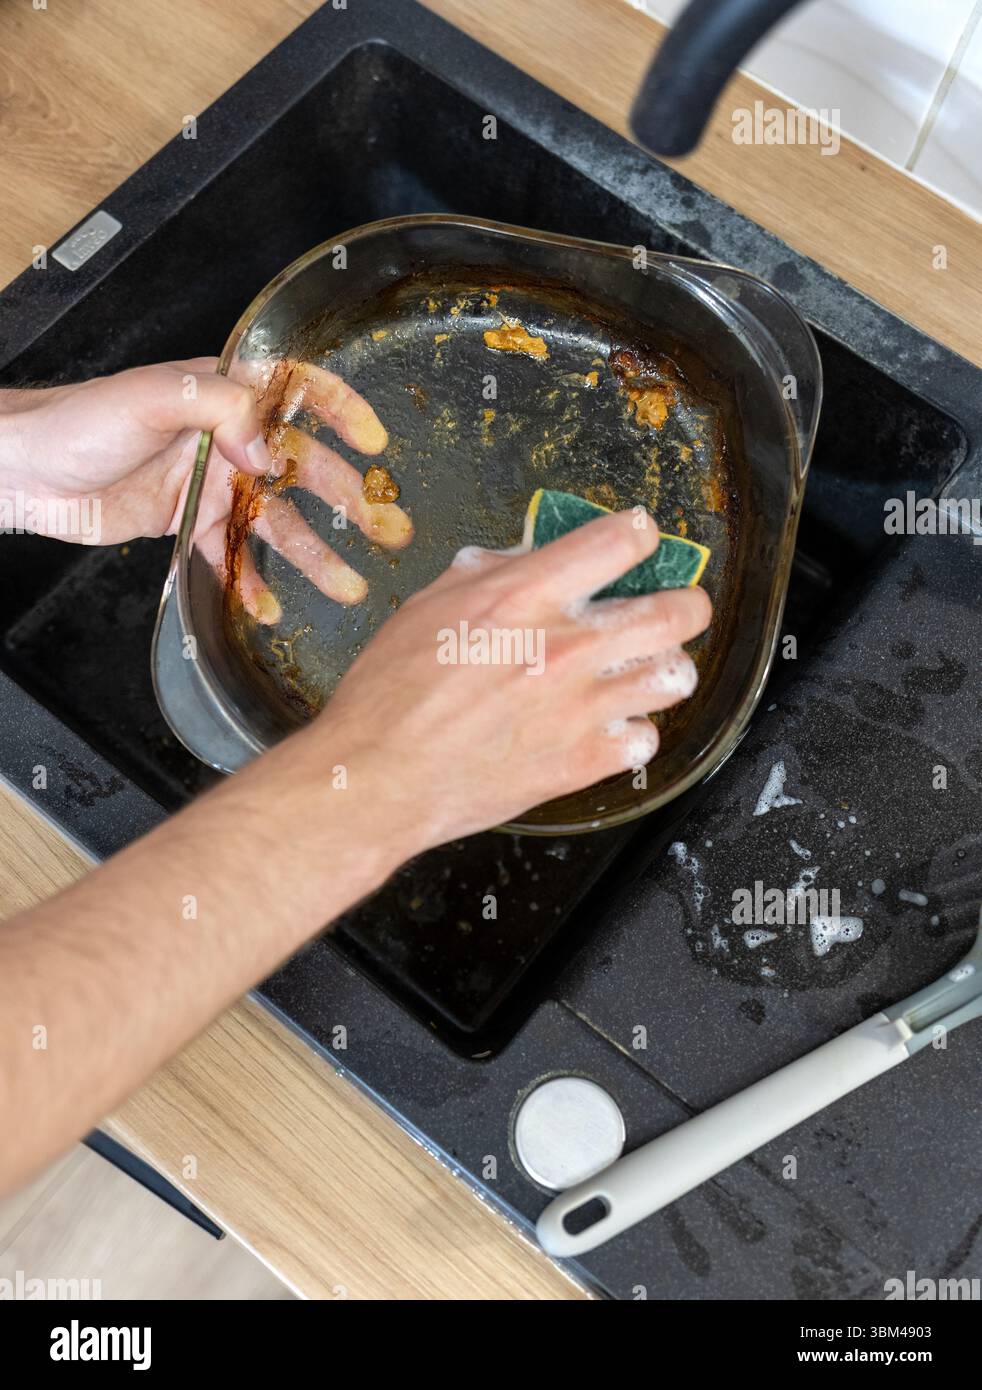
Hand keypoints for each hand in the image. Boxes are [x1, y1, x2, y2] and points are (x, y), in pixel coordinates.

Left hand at [0, 357, 412, 617]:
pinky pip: (233, 557)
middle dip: (347, 501)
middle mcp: (227, 439)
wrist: (28, 472)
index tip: (376, 442)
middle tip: (385, 530)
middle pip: (303, 469)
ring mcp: (212, 485)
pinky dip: (253, 582)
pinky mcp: (190, 525)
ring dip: (314, 555)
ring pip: (277, 523)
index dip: (342, 412)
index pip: (297, 394)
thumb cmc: (81, 421)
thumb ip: (219, 409)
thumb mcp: (153, 396)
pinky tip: (270, 607)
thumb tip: (269, 453)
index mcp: (224, 394)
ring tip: (348, 585)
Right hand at [302, 507, 711, 846]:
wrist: (378, 775)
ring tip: (641, 670)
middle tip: (674, 608)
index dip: (639, 534)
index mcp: (525, 595)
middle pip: (676, 612)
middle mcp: (566, 646)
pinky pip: (646, 738)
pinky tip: (609, 725)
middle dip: (685, 605)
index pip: (622, 541)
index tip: (639, 540)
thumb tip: (529, 556)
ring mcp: (581, 707)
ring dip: (663, 668)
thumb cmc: (389, 693)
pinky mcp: (582, 761)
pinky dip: (633, 731)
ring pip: (674, 677)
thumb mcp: (429, 606)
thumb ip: (490, 574)